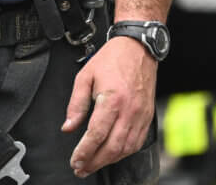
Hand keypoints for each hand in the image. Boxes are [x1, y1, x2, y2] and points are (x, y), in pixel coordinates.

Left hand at [62, 36, 156, 177]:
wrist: (138, 48)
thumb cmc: (113, 59)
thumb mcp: (85, 76)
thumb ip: (76, 104)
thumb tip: (68, 127)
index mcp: (112, 100)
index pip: (96, 135)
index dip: (84, 152)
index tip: (75, 160)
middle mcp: (129, 111)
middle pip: (112, 147)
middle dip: (94, 162)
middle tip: (81, 168)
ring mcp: (141, 115)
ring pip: (126, 149)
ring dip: (109, 160)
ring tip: (93, 164)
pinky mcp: (147, 117)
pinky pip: (137, 142)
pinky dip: (124, 153)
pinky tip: (113, 154)